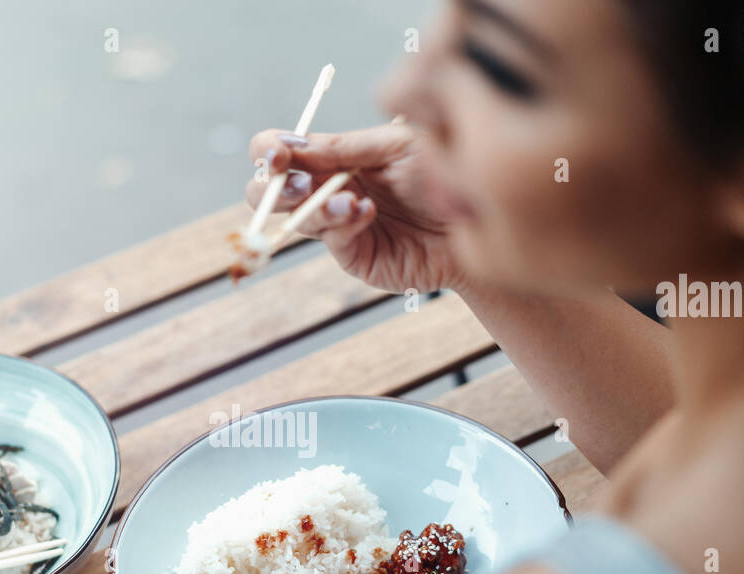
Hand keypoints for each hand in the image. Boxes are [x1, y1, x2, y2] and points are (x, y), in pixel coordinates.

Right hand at [246, 122, 463, 294]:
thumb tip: (293, 147)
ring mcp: (336, 226)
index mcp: (331, 155)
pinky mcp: (354, 256)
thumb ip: (345, 147)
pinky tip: (368, 212)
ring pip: (292, 219)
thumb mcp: (396, 146)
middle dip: (273, 187)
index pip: (278, 150)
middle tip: (299, 184)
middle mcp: (326, 189)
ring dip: (312, 207)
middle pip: (265, 191)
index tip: (279, 154)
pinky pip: (331, 240)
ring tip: (349, 200)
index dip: (269, 150)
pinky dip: (344, 223)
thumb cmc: (442, 173)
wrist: (477, 219)